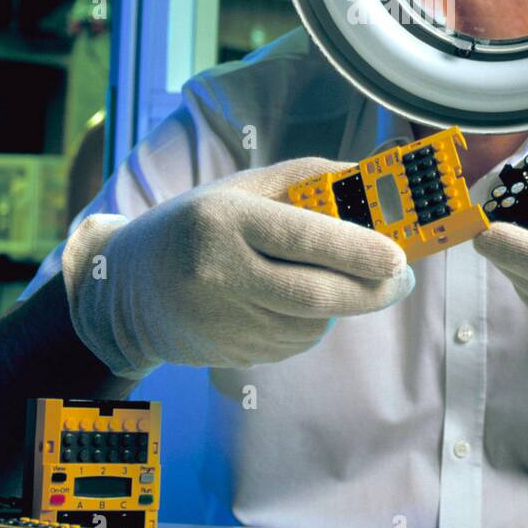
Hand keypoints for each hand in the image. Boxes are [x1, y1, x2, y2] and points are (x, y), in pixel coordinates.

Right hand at [62, 159, 413, 376]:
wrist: (127, 290)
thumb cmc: (199, 224)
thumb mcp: (244, 187)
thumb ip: (310, 179)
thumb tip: (374, 173)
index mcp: (224, 220)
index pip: (302, 238)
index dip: (356, 250)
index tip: (398, 256)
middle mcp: (219, 273)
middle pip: (315, 294)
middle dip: (371, 290)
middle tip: (401, 279)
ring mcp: (222, 321)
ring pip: (310, 323)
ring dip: (340, 305)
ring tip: (333, 278)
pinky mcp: (230, 355)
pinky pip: (293, 343)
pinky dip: (311, 324)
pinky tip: (292, 302)